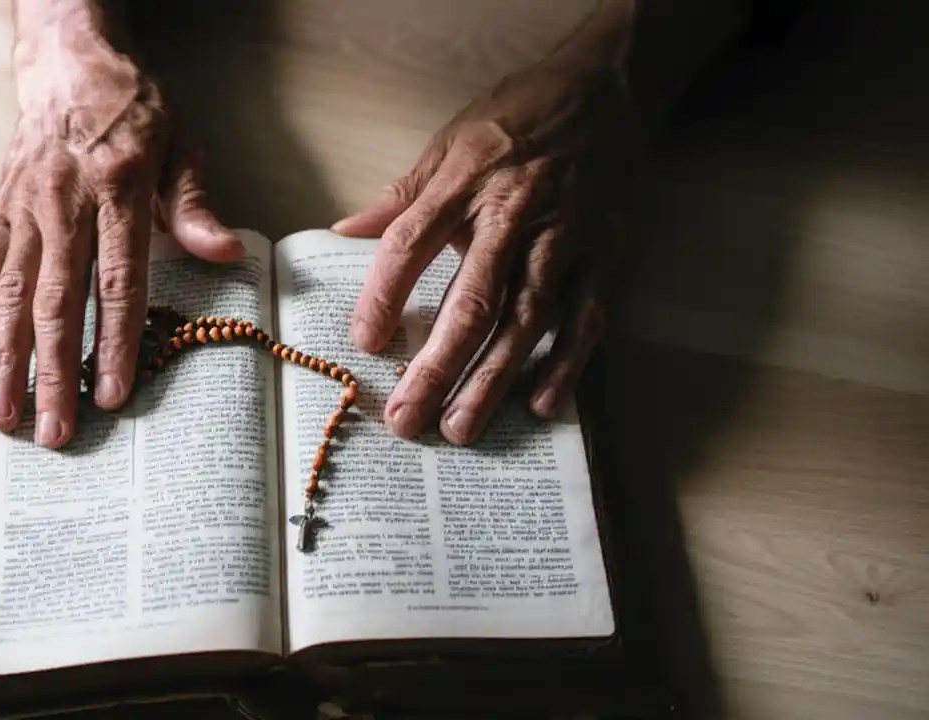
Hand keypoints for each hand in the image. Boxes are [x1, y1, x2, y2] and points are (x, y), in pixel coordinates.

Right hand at [0, 3, 241, 448]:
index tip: (112, 394)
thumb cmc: (132, 110)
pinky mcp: (0, 213)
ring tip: (4, 418)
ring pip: (12, 298)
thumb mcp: (180, 146)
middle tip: (54, 432)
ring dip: (7, 363)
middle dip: (52, 373)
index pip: (116, 280)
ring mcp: (24, 212)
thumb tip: (225, 253)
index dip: (114, 341)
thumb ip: (193, 206)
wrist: (68, 64)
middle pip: (56, 302)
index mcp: (115, 190)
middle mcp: (62, 205)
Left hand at [335, 49, 630, 443]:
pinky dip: (566, 363)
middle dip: (436, 365)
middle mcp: (514, 215)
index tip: (365, 342)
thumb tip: (345, 230)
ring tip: (460, 428)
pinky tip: (541, 404)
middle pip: (470, 300)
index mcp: (464, 183)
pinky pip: (586, 318)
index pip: (411, 244)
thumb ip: (402, 195)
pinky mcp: (605, 255)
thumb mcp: (448, 141)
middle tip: (408, 418)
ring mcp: (565, 240)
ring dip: (492, 379)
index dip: (384, 296)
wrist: (608, 88)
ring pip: (525, 320)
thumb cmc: (518, 116)